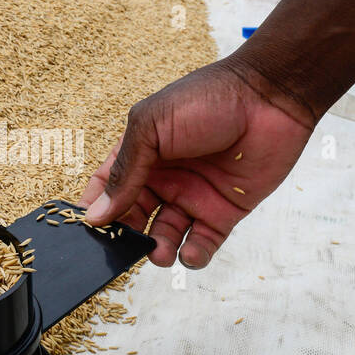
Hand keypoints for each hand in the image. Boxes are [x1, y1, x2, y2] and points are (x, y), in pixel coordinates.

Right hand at [80, 59, 314, 268]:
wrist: (268, 99)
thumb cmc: (207, 100)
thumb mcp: (152, 126)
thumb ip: (126, 170)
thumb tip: (97, 212)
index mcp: (142, 153)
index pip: (108, 188)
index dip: (95, 210)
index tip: (86, 233)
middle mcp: (165, 178)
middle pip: (134, 218)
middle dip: (126, 237)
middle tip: (123, 250)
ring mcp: (194, 196)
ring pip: (166, 236)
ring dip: (158, 250)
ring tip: (160, 252)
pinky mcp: (224, 212)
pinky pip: (203, 243)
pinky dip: (193, 255)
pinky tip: (189, 253)